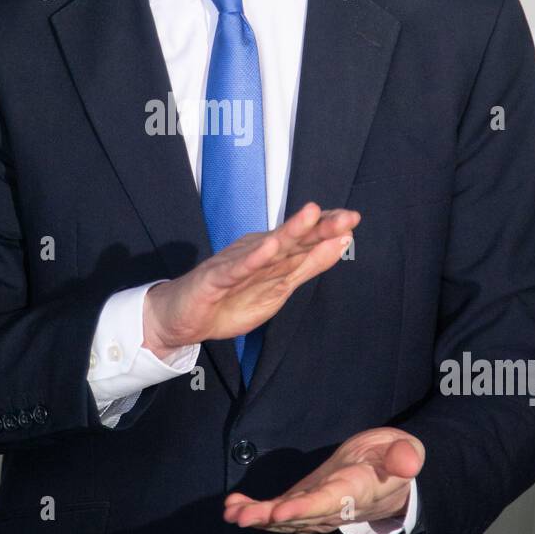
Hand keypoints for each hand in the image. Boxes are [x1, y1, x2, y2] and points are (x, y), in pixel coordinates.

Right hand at [142, 201, 359, 355]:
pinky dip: (252, 259)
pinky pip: (236, 269)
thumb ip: (309, 265)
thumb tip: (342, 242)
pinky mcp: (215, 279)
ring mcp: (235, 264)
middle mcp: (255, 252)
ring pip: (267, 248)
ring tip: (312, 216)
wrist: (182, 317)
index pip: (304, 239)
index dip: (327, 229)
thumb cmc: (229, 300)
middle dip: (318, 227)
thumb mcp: (279, 286)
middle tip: (346, 217)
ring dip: (290, 232)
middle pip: (291, 240)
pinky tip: (268, 248)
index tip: (352, 218)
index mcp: (272, 254)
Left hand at [222, 427, 424, 533]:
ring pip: (287, 518)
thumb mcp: (405, 449)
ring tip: (232, 513)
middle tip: (240, 516)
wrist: (391, 478)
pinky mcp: (307, 502)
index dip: (303, 508)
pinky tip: (235, 507)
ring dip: (257, 518)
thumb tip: (408, 462)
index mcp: (356, 490)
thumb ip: (404, 456)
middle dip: (269, 517)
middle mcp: (334, 505)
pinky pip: (282, 513)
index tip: (279, 510)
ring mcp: (318, 508)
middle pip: (299, 515)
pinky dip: (258, 512)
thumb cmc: (394, 457)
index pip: (328, 502)